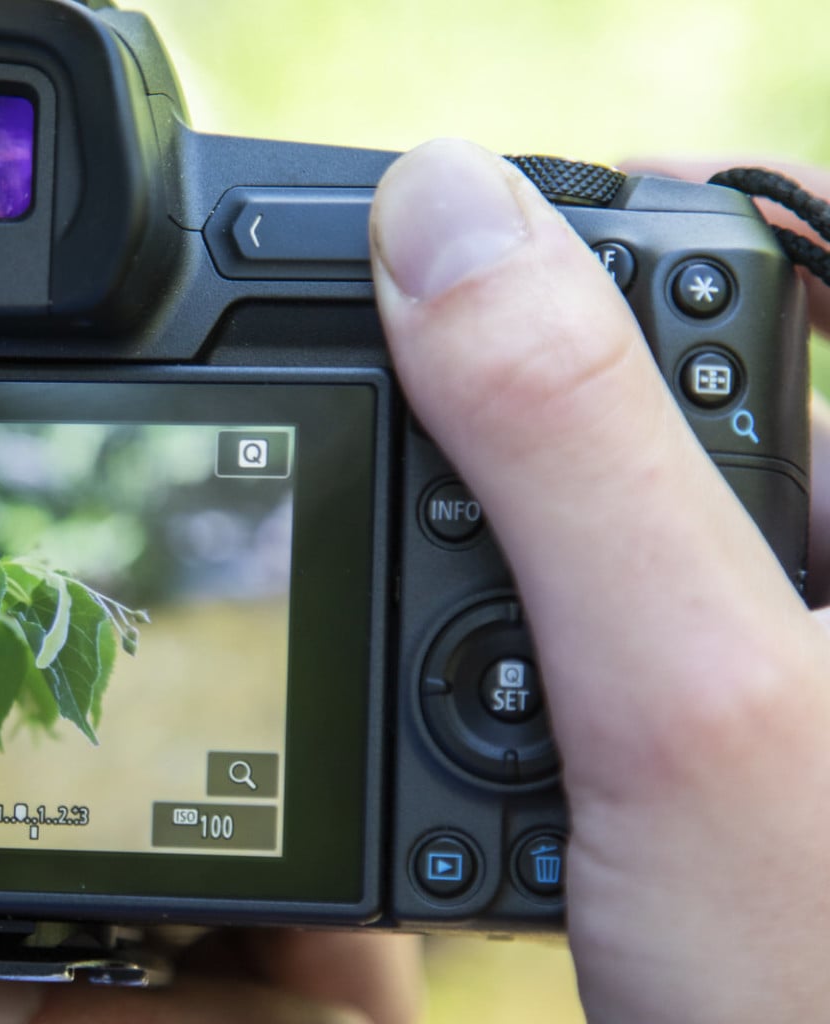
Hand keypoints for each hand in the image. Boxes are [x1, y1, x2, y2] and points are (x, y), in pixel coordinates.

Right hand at [0, 146, 829, 1023]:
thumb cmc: (823, 986)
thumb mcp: (690, 694)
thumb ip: (569, 448)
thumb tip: (439, 216)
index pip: (749, 279)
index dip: (590, 236)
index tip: (432, 256)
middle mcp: (813, 576)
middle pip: (629, 408)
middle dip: (493, 437)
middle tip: (393, 486)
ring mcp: (750, 671)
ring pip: (569, 539)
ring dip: (466, 577)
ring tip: (437, 664)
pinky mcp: (678, 754)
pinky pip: (550, 651)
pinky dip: (468, 671)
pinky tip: (447, 732)